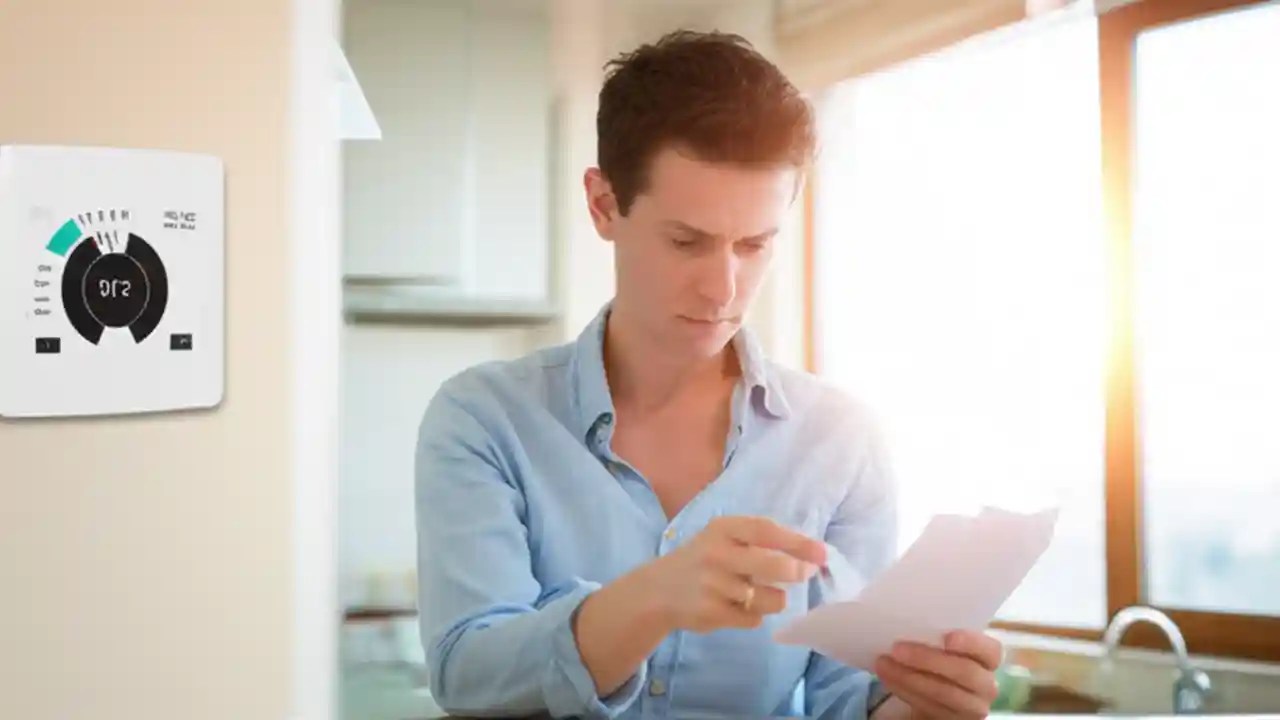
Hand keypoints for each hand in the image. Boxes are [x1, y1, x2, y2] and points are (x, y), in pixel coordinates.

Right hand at [644, 515, 825, 632]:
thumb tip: (809, 555)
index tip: (822, 553)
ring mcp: (713, 585)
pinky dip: (753, 616)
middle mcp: (717, 554)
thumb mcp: (722, 538)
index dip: (797, 542)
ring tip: (758, 594)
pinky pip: (753, 619)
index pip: (766, 531)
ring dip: (774, 599)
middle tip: (805, 574)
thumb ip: (758, 542)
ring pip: (769, 598)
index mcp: (722, 529)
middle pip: (772, 565)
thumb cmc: (701, 560)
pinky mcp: (712, 613)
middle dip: (796, 571)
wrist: (657, 591)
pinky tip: (736, 608)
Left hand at [873, 630, 1001, 718]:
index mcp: (988, 658)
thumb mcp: (942, 643)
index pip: (991, 650)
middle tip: (896, 648)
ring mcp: (972, 707)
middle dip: (927, 659)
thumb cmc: (939, 656)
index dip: (972, 643)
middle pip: (965, 672)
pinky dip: (904, 690)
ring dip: (908, 677)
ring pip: (943, 693)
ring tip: (883, 663)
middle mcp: (987, 685)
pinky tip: (887, 678)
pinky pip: (928, 707)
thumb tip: (906, 616)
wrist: (934, 691)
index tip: (947, 637)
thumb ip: (936, 633)